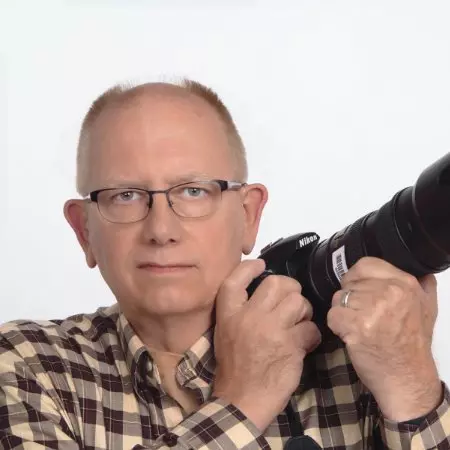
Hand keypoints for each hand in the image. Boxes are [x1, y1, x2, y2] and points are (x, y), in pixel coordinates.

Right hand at [212, 259, 321, 431]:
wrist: (241, 401)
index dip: (250, 268)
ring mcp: (270, 330)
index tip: (261, 265)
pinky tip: (306, 344)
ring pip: (298, 302)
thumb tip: (264, 295)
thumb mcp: (226, 334)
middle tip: (292, 303)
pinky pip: (311, 328)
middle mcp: (248, 317)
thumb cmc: (235, 368)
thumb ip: (241, 312)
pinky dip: (312, 335)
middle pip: (276, 283)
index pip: (235, 280)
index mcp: (229, 314)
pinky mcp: (290, 346)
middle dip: (291, 290)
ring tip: (300, 324)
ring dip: (304, 312)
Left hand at [327, 256, 441, 421]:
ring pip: (338, 298)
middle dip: (350, 298)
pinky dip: (337, 326)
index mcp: (405, 283)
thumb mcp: (428, 308)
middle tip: (362, 316)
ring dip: (343, 313)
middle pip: (349, 283)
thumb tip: (421, 270)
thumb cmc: (413, 345)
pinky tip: (351, 336)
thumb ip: (423, 285)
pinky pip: (332, 315)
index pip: (365, 264)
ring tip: (359, 327)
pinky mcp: (356, 326)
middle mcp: (390, 292)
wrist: (407, 379)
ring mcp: (373, 309)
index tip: (360, 292)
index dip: (356, 278)